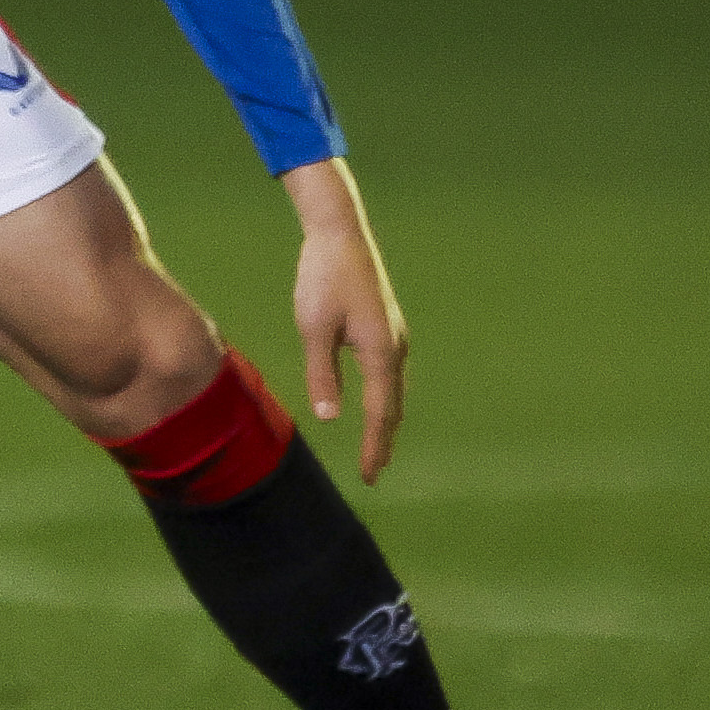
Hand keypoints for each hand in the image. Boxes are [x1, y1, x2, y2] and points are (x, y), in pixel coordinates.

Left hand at [282, 158, 406, 483]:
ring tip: (375, 446)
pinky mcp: (386, 325)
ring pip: (393, 389)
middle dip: (383, 439)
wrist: (340, 233)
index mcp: (381, 353)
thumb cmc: (323, 278)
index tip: (369, 475)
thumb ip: (322, 373)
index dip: (373, 446)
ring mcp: (394, 335)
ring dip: (385, 419)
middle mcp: (396, 347)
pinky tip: (375, 402)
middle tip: (373, 472)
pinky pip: (389, 373)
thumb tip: (329, 417)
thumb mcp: (314, 328)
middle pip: (392, 406)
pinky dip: (383, 396)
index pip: (379, 413)